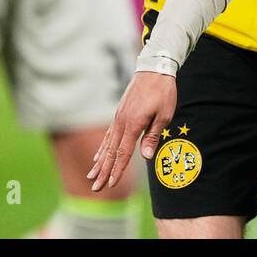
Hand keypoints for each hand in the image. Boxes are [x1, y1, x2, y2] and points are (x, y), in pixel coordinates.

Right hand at [88, 70, 177, 191]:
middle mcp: (122, 122)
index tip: (110, 184)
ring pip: (107, 144)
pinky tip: (99, 155)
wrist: (154, 69)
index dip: (117, 170)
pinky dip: (103, 147)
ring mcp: (118, 118)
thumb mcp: (164, 114)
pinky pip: (109, 135)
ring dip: (100, 162)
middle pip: (111, 152)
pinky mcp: (119, 114)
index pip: (123, 153)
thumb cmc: (163, 92)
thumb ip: (153, 136)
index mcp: (133, 124)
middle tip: (95, 188)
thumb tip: (145, 156)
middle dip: (103, 171)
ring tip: (92, 176)